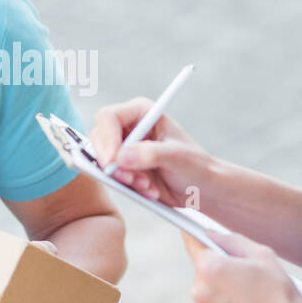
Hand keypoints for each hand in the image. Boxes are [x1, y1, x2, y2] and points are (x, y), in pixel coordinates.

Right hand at [89, 97, 214, 207]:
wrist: (201, 188)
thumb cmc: (195, 166)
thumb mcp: (177, 158)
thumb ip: (151, 154)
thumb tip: (122, 156)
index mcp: (141, 112)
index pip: (109, 117)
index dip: (107, 138)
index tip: (113, 161)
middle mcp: (129, 127)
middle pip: (99, 138)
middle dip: (113, 163)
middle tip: (131, 179)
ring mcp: (124, 148)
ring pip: (103, 161)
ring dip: (123, 178)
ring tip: (148, 186)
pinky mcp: (123, 168)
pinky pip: (111, 178)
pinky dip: (127, 187)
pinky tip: (149, 190)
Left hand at [181, 229, 301, 302]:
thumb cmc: (279, 293)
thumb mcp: (262, 255)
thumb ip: (231, 240)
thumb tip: (210, 233)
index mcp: (210, 267)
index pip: (193, 242)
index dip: (197, 236)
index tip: (195, 232)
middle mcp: (198, 290)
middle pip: (202, 269)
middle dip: (218, 269)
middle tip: (244, 277)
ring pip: (205, 291)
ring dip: (218, 291)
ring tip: (246, 298)